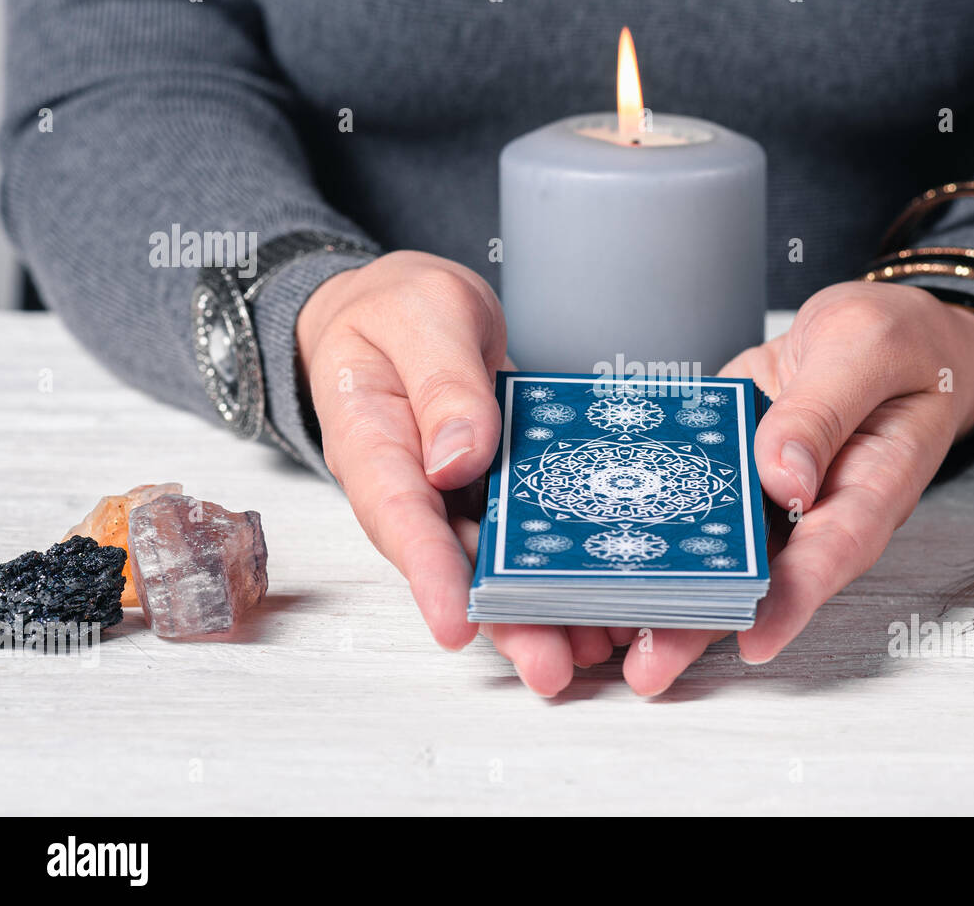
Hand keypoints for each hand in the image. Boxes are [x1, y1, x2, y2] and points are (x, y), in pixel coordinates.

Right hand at [297, 251, 616, 694]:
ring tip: (591, 650)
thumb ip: (441, 379)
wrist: (397, 309)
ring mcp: (452, 490)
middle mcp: (411, 482)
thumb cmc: (396, 308)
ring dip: (537, 609)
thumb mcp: (423, 315)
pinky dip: (556, 569)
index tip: (457, 624)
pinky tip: (600, 601)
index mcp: (373, 441)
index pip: (399, 515)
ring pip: (492, 561)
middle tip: (548, 665)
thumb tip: (459, 457)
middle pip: (453, 560)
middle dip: (501, 618)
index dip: (430, 573)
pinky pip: (522, 534)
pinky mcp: (491, 486)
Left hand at [619, 281, 973, 694]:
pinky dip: (644, 532)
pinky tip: (594, 557)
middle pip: (762, 577)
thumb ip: (825, 408)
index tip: (754, 639)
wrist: (878, 335)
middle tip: (650, 666)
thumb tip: (784, 476)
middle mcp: (815, 507)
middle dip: (704, 622)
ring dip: (663, 594)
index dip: (795, 599)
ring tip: (603, 634)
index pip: (836, 550)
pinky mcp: (729, 471)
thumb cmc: (898, 343)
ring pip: (715, 554)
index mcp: (871, 484)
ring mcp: (767, 494)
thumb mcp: (867, 349)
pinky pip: (687, 505)